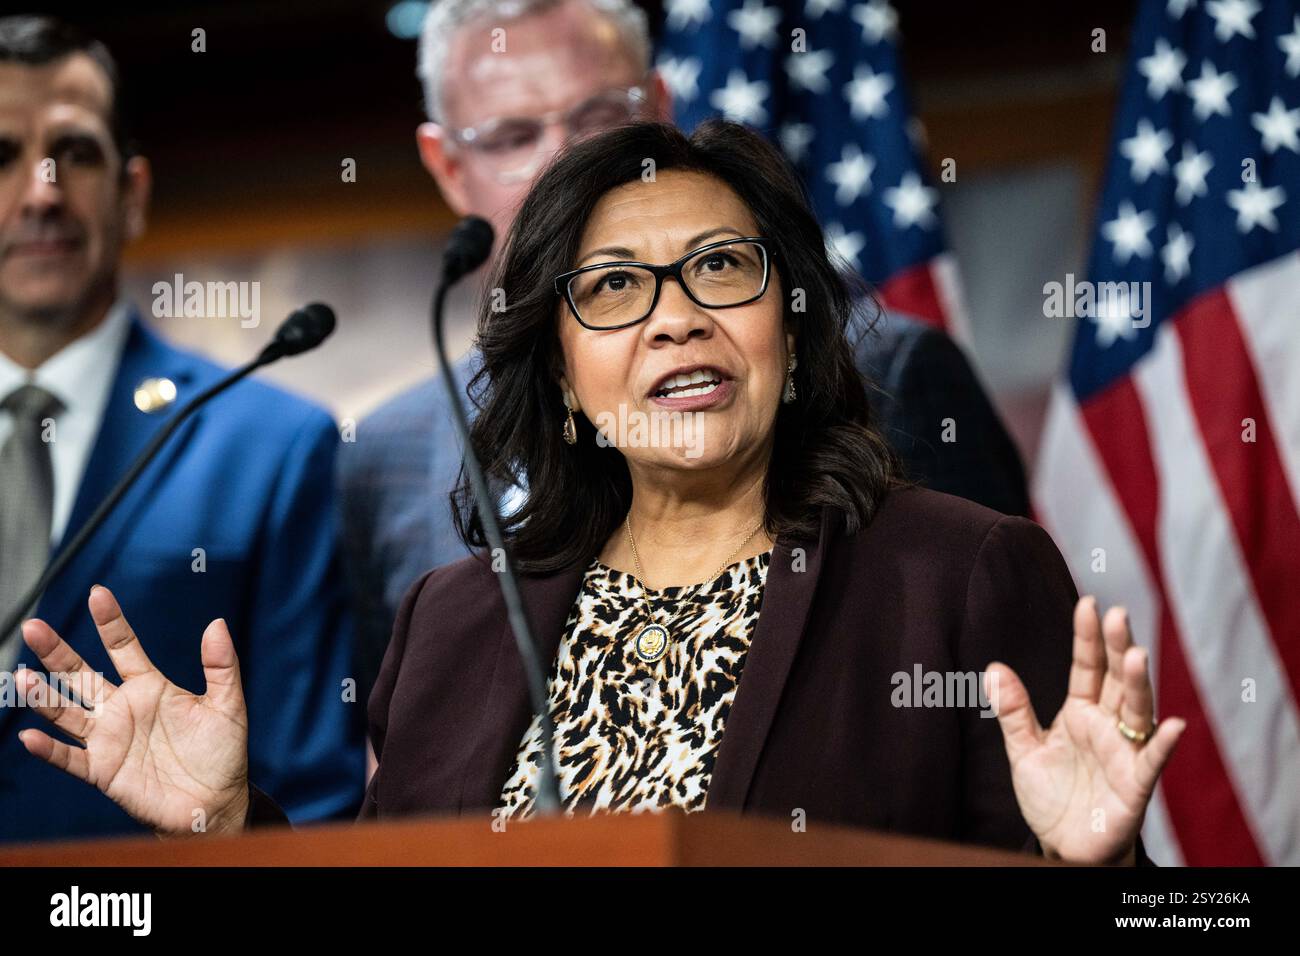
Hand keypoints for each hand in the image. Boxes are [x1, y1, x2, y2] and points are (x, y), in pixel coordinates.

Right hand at [15, 585, 250, 837]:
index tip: (98, 593)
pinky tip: (30, 737)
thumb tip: (218, 623)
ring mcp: (109, 739)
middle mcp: (123, 708)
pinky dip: (49, 750)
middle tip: (35, 627)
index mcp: (151, 687)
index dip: (110, 621)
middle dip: (57, 651)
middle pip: (81, 674)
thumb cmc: (222, 752)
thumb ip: (221, 665)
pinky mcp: (103, 770)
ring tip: (23, 677)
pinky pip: (69, 758)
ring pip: (67, 712)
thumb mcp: (228, 704)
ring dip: (43, 697)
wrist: (216, 802)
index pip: (124, 647)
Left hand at [986, 596, 1185, 864]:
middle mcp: (1107, 726)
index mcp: (1081, 712)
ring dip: (1138, 685)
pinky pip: (1151, 762)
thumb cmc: (1051, 795)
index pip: (1086, 667)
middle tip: (1117, 615)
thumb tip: (993, 667)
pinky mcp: (1135, 786)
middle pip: (1117, 681)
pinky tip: (1173, 725)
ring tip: (1136, 655)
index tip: (1088, 604)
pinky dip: (1162, 744)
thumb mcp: (1023, 749)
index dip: (1087, 638)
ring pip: (1136, 712)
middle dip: (1117, 648)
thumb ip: (1012, 710)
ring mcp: (1124, 753)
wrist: (1064, 845)